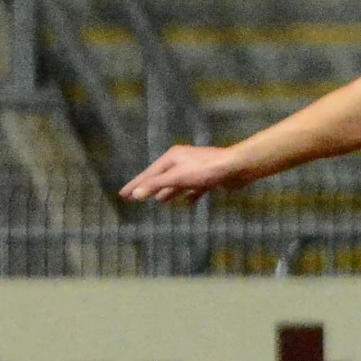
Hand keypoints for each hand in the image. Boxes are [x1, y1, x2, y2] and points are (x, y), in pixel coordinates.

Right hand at [120, 144, 249, 203]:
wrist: (238, 167)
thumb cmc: (207, 170)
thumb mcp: (178, 178)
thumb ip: (157, 185)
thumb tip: (137, 194)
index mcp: (172, 158)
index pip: (148, 174)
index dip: (135, 185)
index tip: (122, 195)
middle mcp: (182, 161)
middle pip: (161, 177)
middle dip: (149, 188)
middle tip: (134, 198)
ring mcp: (196, 169)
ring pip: (178, 183)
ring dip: (168, 192)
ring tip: (159, 201)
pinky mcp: (210, 177)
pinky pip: (196, 188)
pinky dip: (190, 195)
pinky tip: (187, 203)